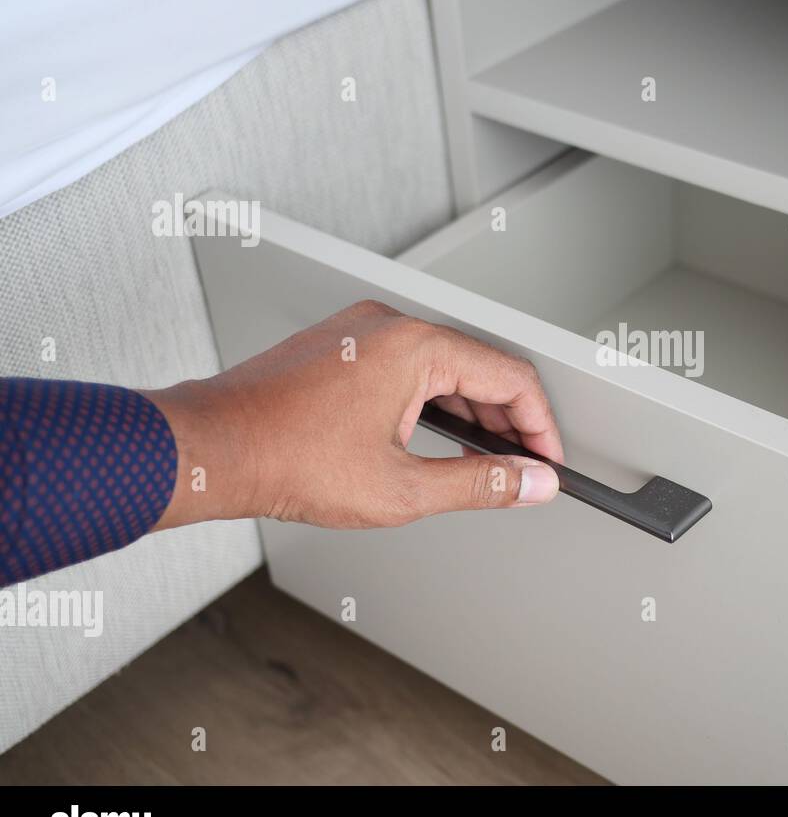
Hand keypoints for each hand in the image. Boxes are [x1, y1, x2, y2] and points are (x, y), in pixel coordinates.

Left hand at [144, 300, 563, 530]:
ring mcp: (362, 333)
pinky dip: (432, 404)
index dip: (540, 427)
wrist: (211, 451)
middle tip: (521, 472)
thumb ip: (480, 485)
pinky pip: (407, 368)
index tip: (547, 464)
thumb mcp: (402, 489)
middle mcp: (390, 326)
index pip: (512, 377)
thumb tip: (530, 482)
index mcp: (415, 347)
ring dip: (470, 416)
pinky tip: (430, 443)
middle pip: (480, 369)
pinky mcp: (341, 348)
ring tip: (479, 467)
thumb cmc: (285, 458)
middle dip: (508, 425)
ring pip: (443, 369)